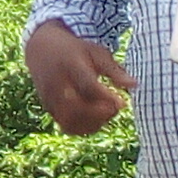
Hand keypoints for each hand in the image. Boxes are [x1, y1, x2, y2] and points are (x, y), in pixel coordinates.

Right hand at [26, 19, 134, 134]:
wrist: (42, 49)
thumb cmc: (76, 51)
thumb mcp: (96, 52)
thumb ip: (114, 70)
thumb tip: (135, 86)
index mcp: (70, 64)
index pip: (87, 86)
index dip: (106, 98)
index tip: (123, 103)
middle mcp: (57, 83)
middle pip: (77, 107)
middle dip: (100, 113)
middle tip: (116, 108)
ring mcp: (50, 98)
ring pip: (71, 121)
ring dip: (93, 123)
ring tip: (107, 113)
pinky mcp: (49, 109)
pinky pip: (67, 126)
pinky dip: (84, 128)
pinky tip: (96, 120)